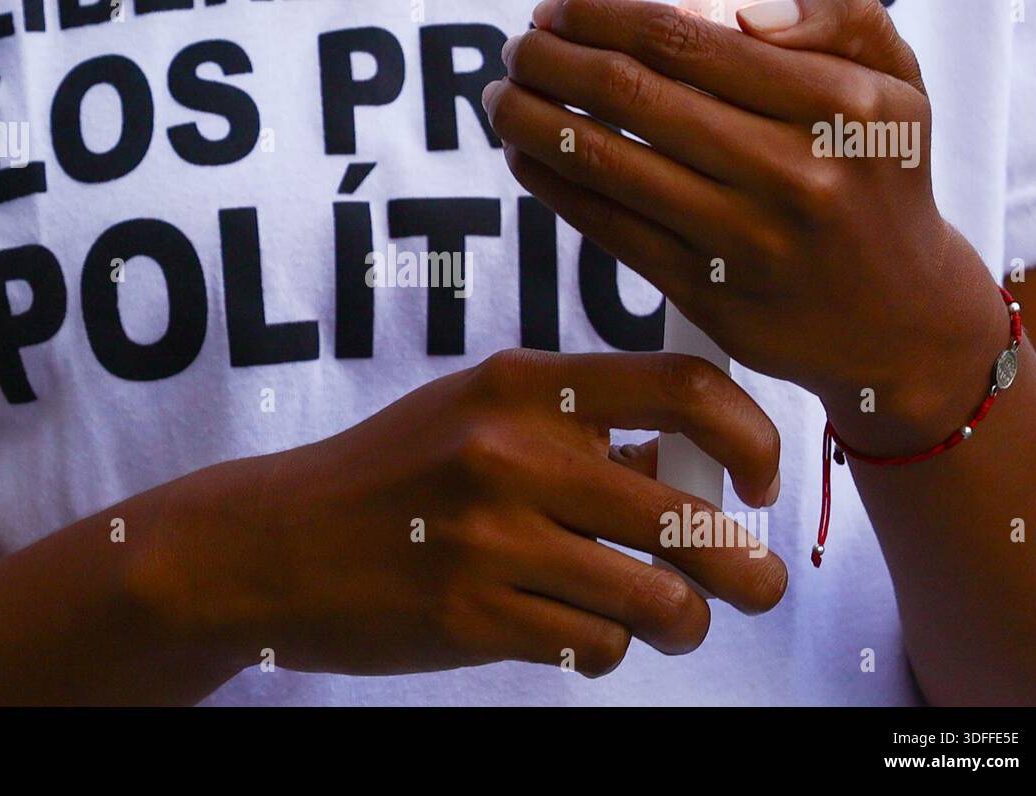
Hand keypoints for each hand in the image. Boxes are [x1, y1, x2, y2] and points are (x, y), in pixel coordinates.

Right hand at [147, 349, 784, 678]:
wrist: (275, 541)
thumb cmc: (390, 476)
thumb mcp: (477, 418)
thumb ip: (580, 433)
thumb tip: (694, 468)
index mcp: (521, 385)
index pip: (680, 384)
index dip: (751, 432)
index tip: (760, 477)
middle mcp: (511, 452)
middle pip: (688, 513)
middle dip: (747, 566)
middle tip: (758, 582)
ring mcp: (489, 537)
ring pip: (654, 597)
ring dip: (682, 620)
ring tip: (672, 620)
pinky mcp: (470, 614)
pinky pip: (592, 645)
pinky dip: (604, 650)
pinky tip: (577, 635)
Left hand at [484, 0, 1007, 454]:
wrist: (901, 316)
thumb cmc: (879, 176)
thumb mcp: (897, 82)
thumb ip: (837, 14)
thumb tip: (732, 9)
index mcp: (835, 107)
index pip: (686, 41)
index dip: (601, 18)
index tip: (555, 9)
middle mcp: (792, 174)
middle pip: (633, 96)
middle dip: (552, 62)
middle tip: (516, 48)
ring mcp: (744, 242)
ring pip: (608, 164)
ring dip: (534, 121)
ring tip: (501, 96)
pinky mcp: (707, 295)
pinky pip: (609, 229)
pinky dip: (554, 185)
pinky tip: (523, 156)